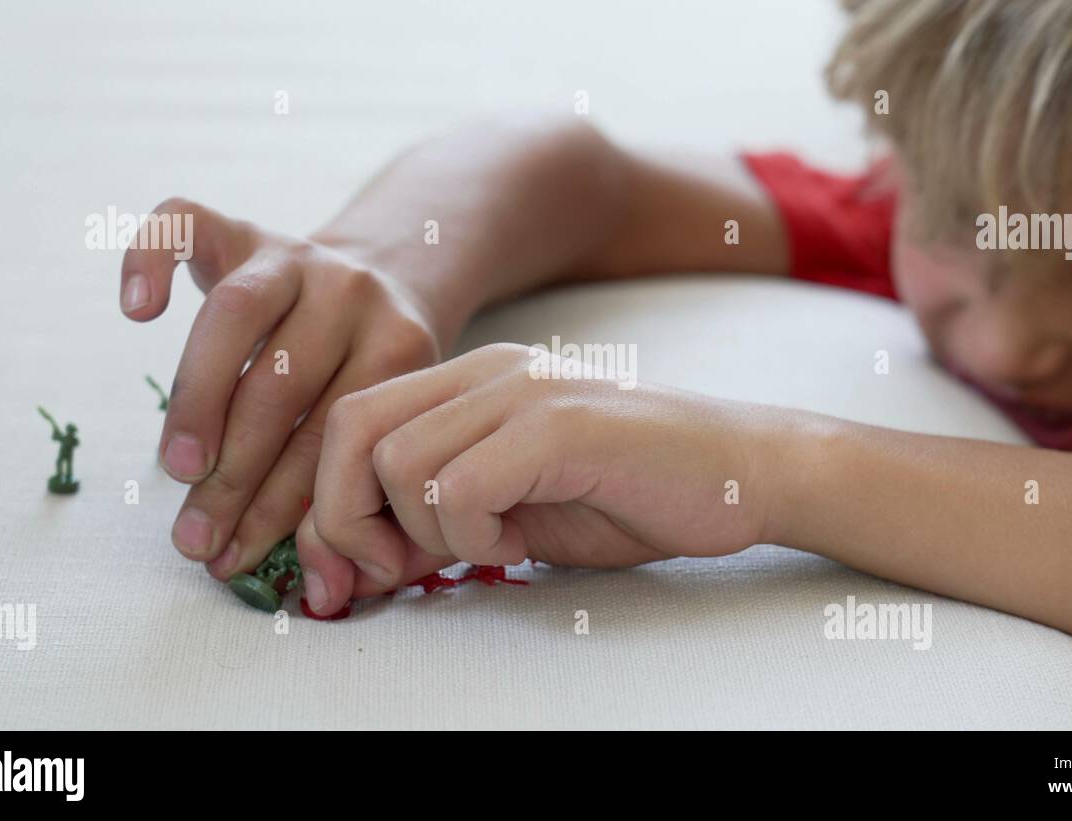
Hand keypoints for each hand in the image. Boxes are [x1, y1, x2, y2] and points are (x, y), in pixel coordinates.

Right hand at [120, 197, 441, 579]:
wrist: (390, 278)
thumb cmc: (374, 382)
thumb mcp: (387, 426)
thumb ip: (353, 496)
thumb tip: (324, 596)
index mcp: (401, 347)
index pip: (332, 435)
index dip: (284, 505)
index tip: (237, 559)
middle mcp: (351, 293)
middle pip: (284, 384)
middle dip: (237, 473)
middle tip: (196, 536)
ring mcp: (297, 254)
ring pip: (237, 315)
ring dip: (198, 400)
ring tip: (174, 470)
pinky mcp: (244, 228)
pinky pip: (186, 223)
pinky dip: (150, 258)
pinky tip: (137, 312)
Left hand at [300, 343, 771, 614]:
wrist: (742, 473)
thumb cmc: (634, 495)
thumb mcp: (515, 509)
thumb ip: (436, 520)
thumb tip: (357, 565)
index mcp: (470, 382)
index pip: (349, 422)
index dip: (329, 507)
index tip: (344, 578)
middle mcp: (487, 371)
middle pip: (350, 432)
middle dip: (347, 521)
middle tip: (389, 574)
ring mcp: (525, 390)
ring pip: (399, 464)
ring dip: (429, 533)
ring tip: (491, 546)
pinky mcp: (560, 424)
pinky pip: (462, 487)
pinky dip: (475, 535)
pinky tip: (522, 539)